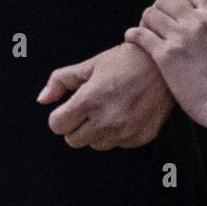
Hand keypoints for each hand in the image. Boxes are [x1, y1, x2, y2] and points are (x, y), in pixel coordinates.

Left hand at [37, 42, 174, 149]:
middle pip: (73, 140)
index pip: (57, 125)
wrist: (164, 64)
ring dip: (96, 131)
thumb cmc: (124, 61)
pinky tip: (126, 112)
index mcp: (90, 99)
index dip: (60, 115)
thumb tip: (42, 100)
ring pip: (95, 144)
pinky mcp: (142, 137)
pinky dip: (117, 133)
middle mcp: (107, 119)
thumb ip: (60, 81)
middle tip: (88, 107)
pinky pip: (118, 144)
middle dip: (76, 125)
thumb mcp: (90, 65)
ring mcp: (126, 131)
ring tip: (109, 108)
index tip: (69, 107)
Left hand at [125, 0, 206, 129]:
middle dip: (157, 10)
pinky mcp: (165, 54)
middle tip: (156, 23)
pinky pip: (140, 34)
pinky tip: (131, 39)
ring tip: (145, 32)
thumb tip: (194, 17)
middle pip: (164, 0)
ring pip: (150, 14)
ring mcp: (179, 37)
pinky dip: (132, 35)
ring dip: (144, 22)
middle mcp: (195, 22)